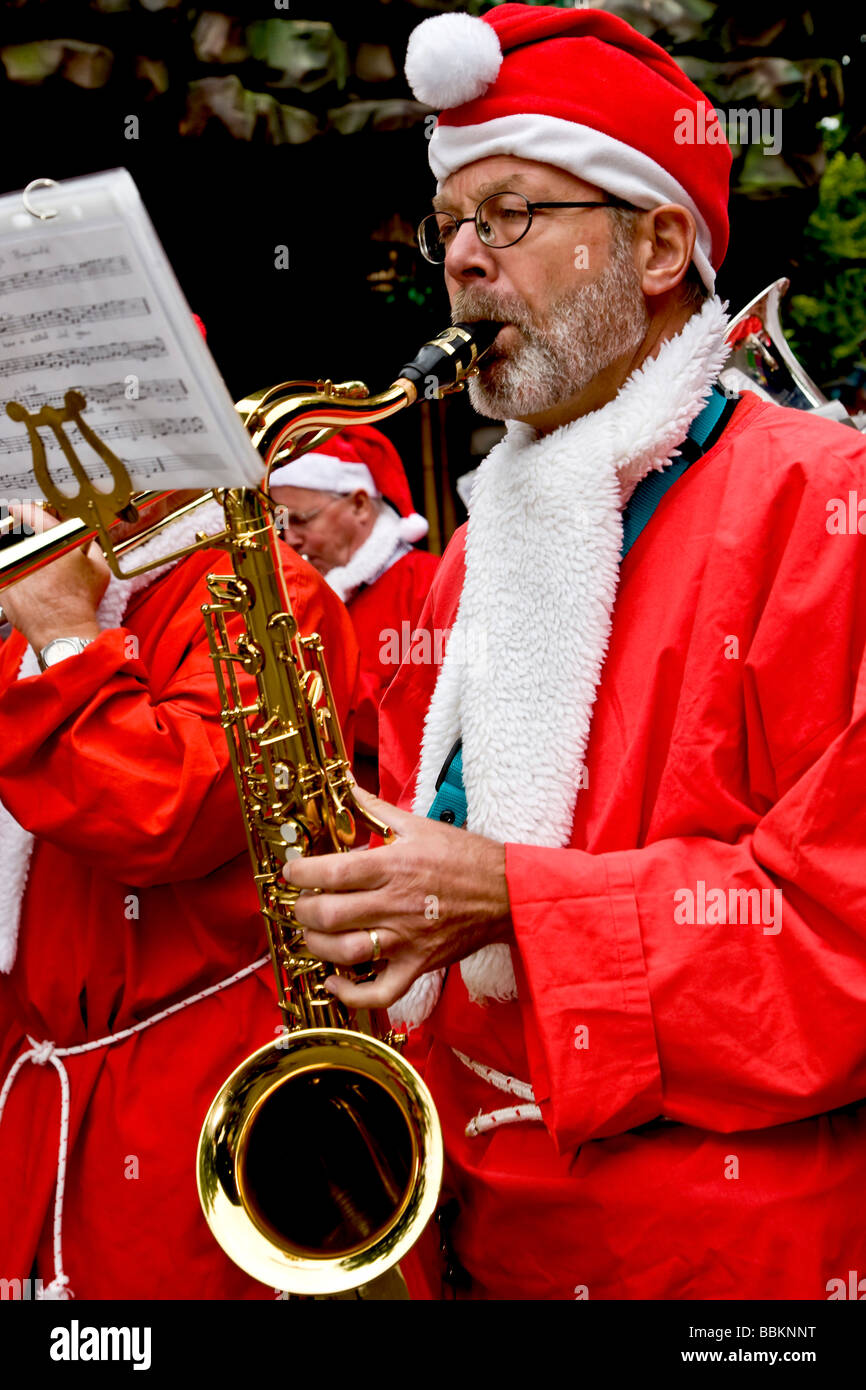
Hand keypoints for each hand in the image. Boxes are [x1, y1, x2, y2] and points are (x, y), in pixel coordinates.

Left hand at [0, 503, 107, 650]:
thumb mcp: (98, 567)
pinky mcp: (2, 583)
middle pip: (18, 534)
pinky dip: (9, 575)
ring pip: (8, 552)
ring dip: (15, 557)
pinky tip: (25, 587)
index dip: (26, 511)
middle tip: (35, 553)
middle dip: (25, 540)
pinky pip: (4, 571)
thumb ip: (87, 543)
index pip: (32, 514)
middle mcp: (30, 551)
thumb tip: (75, 534)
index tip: (20, 510)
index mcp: (54, 542)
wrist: (63, 630)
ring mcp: (13, 567)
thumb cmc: (81, 601)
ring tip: (31, 573)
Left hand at [284, 786, 512, 1008]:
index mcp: (392, 866)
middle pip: (327, 915)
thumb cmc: (463, 857)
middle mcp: (394, 905)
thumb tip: (344, 788)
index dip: (300, 874)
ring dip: (317, 945)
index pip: (330, 873)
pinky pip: (379, 993)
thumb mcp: (418, 825)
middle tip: (302, 902)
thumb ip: (375, 809)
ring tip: (313, 933)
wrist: (507, 892)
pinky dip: (350, 994)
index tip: (291, 872)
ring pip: (344, 952)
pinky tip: (334, 981)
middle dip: (302, 910)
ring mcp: (405, 940)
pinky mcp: (418, 966)